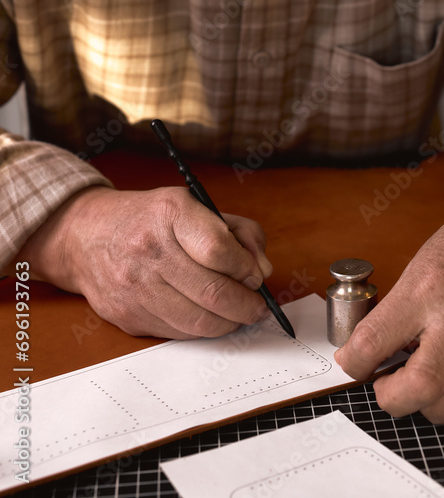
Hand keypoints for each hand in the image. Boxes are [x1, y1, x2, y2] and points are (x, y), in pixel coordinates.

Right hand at [17, 185, 272, 337]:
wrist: (87, 237)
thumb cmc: (151, 219)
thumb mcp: (195, 205)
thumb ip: (239, 232)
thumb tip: (262, 270)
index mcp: (170, 214)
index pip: (219, 249)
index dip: (247, 267)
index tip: (256, 274)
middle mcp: (149, 249)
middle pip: (213, 292)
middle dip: (246, 305)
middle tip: (258, 306)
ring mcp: (135, 286)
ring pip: (198, 321)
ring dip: (229, 323)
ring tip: (240, 314)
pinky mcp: (128, 316)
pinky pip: (178, 333)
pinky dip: (202, 329)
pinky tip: (211, 317)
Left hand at [335, 184, 443, 453]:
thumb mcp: (423, 261)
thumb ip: (402, 307)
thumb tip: (375, 350)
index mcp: (427, 288)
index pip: (375, 340)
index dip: (354, 362)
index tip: (353, 364)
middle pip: (422, 382)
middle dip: (394, 398)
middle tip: (387, 389)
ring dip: (437, 409)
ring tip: (426, 395)